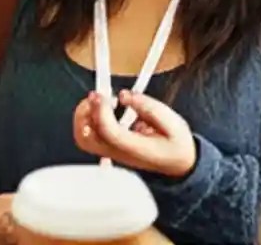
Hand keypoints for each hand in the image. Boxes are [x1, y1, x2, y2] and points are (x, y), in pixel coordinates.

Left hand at [73, 90, 196, 177]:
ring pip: (83, 137)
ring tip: (100, 100)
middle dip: (85, 113)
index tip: (104, 94)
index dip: (102, 111)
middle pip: (85, 138)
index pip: (109, 132)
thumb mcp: (174, 124)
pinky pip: (89, 135)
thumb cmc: (176, 146)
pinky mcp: (109, 147)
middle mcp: (118, 153)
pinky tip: (103, 108)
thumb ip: (150, 108)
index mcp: (135, 149)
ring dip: (84, 115)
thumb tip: (126, 96)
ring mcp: (111, 152)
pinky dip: (89, 118)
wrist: (178, 165)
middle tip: (97, 95)